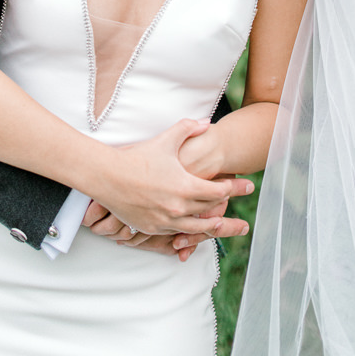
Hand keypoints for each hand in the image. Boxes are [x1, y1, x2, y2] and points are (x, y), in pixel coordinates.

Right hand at [88, 118, 254, 237]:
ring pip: (195, 227)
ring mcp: (165, 220)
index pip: (218, 190)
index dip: (233, 188)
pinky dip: (186, 231)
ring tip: (222, 225)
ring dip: (210, 226)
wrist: (107, 177)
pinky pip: (175, 233)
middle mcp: (179, 207)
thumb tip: (206, 123)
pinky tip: (191, 228)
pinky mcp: (151, 228)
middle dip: (228, 209)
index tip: (247, 186)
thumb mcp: (165, 140)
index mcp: (186, 186)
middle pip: (210, 210)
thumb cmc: (137, 157)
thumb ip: (188, 129)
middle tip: (243, 214)